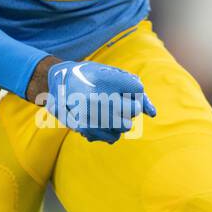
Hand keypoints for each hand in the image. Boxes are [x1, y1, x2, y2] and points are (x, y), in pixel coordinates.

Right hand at [38, 59, 155, 142]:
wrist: (58, 80)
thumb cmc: (91, 75)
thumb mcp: (112, 73)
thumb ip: (136, 90)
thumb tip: (153, 114)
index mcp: (104, 77)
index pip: (137, 87)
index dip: (133, 90)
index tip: (123, 88)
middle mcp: (97, 97)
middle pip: (134, 109)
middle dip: (129, 106)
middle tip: (114, 100)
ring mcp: (91, 116)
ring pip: (125, 126)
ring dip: (120, 119)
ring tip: (104, 109)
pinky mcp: (86, 129)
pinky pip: (113, 138)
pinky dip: (110, 131)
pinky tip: (99, 120)